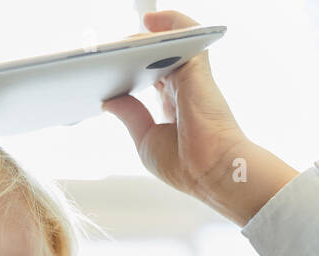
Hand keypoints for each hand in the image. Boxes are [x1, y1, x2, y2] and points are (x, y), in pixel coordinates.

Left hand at [102, 10, 247, 197]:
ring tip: (128, 32)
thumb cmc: (186, 165)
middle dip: (136, 48)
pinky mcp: (196, 68)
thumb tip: (109, 98)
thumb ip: (129, 114)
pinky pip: (186, 32)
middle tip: (112, 47)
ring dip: (149, 33)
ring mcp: (191, 76)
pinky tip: (150, 21)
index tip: (114, 64)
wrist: (210, 171)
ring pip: (171, 41)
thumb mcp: (146, 139)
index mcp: (174, 105)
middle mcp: (184, 87)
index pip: (154, 74)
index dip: (135, 65)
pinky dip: (171, 21)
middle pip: (159, 55)